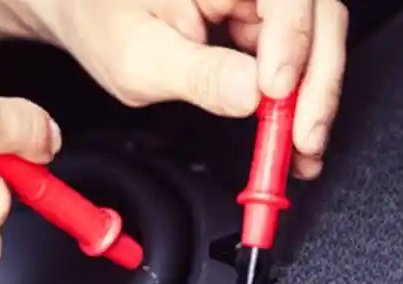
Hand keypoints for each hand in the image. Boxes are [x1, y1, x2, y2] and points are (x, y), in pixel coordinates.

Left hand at [26, 0, 347, 177]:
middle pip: (319, 16)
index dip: (294, 42)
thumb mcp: (138, 57)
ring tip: (300, 149)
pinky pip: (298, 53)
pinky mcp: (264, 16)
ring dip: (314, 96)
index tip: (276, 94)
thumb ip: (199, 76)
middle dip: (317, 82)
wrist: (83, 7)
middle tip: (304, 141)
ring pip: (316, 38)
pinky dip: (298, 96)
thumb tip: (253, 95)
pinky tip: (291, 132)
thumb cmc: (100, 17)